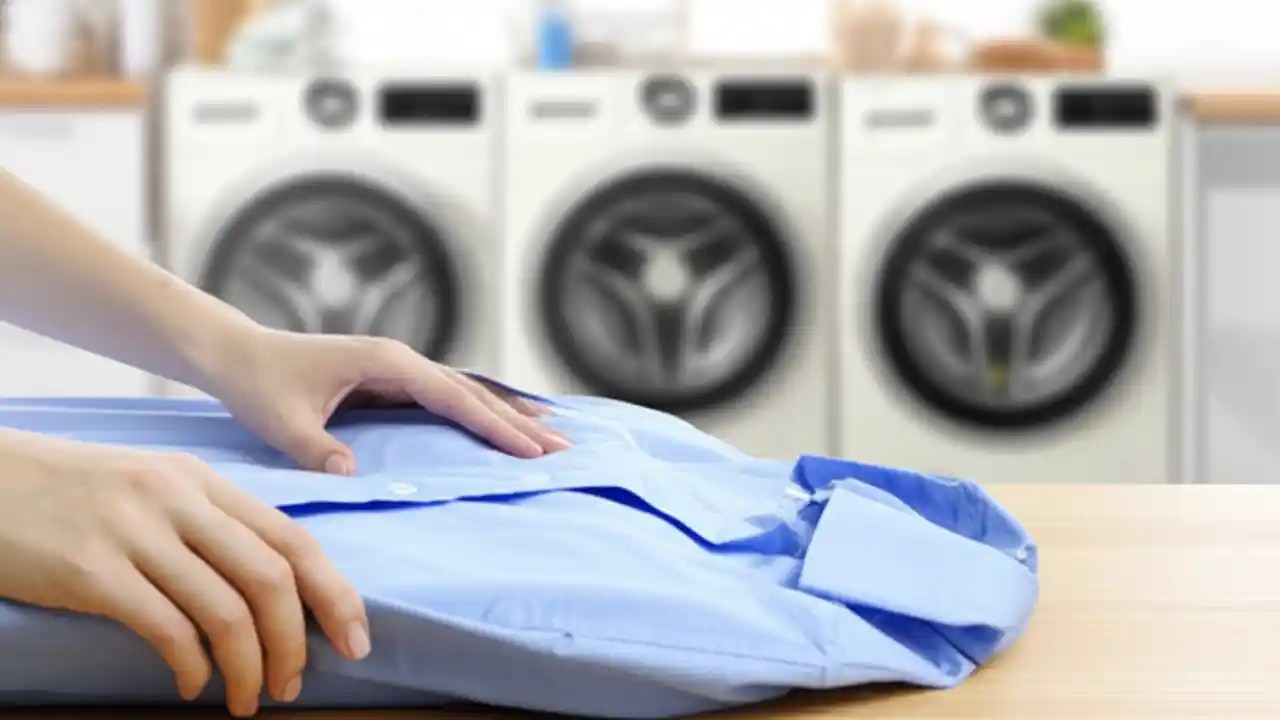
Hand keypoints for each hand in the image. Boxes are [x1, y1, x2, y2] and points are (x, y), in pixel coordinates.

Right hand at [0, 431, 369, 716]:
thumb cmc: (75, 495)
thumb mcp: (153, 489)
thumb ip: (210, 526)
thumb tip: (275, 587)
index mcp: (202, 481)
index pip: (291, 538)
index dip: (334, 593)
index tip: (355, 638)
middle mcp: (178, 500)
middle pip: (270, 576)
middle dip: (297, 640)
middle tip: (294, 686)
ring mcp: (135, 533)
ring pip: (225, 610)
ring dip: (248, 667)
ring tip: (246, 700)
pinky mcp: (91, 571)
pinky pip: (166, 628)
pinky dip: (193, 666)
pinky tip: (193, 684)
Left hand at [201, 328, 569, 475]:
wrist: (237, 354)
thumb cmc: (258, 386)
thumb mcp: (282, 421)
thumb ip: (315, 447)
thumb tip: (351, 473)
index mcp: (387, 362)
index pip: (454, 397)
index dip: (495, 424)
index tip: (531, 449)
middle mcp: (402, 360)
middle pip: (474, 392)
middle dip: (520, 420)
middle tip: (565, 447)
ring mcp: (400, 370)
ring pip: (468, 392)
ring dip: (509, 414)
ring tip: (554, 434)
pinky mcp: (393, 383)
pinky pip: (450, 399)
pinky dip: (483, 412)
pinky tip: (505, 424)